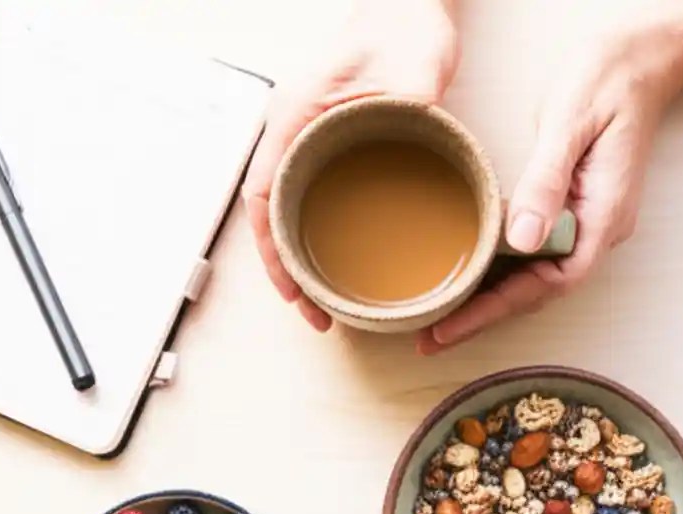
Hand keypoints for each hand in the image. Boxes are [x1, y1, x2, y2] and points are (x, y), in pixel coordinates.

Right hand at [241, 0, 460, 331]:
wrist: (407, 5)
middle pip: (272, 214)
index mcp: (295, 118)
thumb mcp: (411, 66)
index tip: (294, 291)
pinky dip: (315, 233)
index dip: (273, 251)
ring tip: (324, 300)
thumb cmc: (401, 26)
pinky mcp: (329, 144)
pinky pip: (310, 197)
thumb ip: (410, 99)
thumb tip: (416, 128)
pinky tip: (337, 257)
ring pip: (288, 210)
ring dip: (299, 256)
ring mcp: (308, 139)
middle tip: (314, 313)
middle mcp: (293, 133)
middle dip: (285, 269)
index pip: (266, 196)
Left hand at [417, 24, 682, 354]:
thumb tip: (521, 241)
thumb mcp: (570, 124)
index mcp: (603, 216)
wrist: (643, 55)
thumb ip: (547, 181)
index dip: (496, 312)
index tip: (450, 327)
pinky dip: (500, 270)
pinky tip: (469, 275)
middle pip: (537, 292)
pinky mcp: (574, 206)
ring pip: (535, 276)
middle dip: (484, 318)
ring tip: (440, 320)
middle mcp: (598, 228)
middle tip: (430, 338)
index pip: (547, 284)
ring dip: (489, 300)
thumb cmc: (607, 79)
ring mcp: (587, 220)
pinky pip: (534, 252)